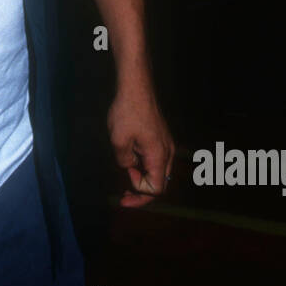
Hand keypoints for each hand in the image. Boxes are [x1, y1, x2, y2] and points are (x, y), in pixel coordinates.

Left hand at [107, 82, 174, 208]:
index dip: (139, 192)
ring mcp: (165, 144)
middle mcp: (166, 152)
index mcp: (158, 156)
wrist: (136, 88)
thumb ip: (124, 161)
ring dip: (142, 179)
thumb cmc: (128, 112)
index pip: (156, 189)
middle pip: (160, 184)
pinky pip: (155, 160)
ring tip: (126, 178)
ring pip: (158, 172)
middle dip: (141, 193)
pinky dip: (144, 167)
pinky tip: (130, 162)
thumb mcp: (119, 141)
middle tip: (124, 197)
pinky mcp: (160, 138)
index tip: (125, 179)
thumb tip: (128, 167)